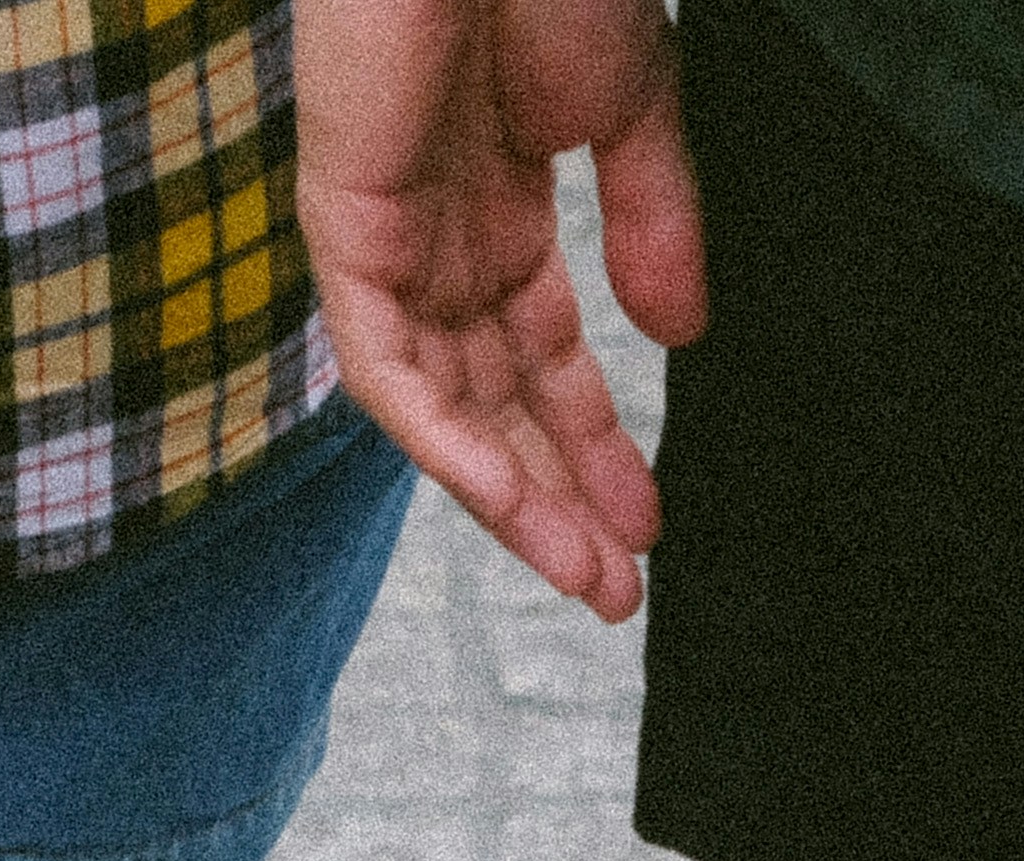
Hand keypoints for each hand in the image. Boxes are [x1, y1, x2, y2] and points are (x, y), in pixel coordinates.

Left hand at [295, 0, 703, 618]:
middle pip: (491, 406)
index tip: (647, 525)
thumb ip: (653, 225)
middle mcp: (437, 240)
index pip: (541, 362)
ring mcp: (387, 238)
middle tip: (617, 588)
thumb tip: (679, 340)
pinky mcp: (344, 227)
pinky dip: (445, 442)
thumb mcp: (630, 110)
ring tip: (584, 575)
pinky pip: (385, 369)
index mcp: (498, 210)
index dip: (594, 446)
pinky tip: (509, 503)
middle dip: (557, 501)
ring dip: (511, 502)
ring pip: (440, 410)